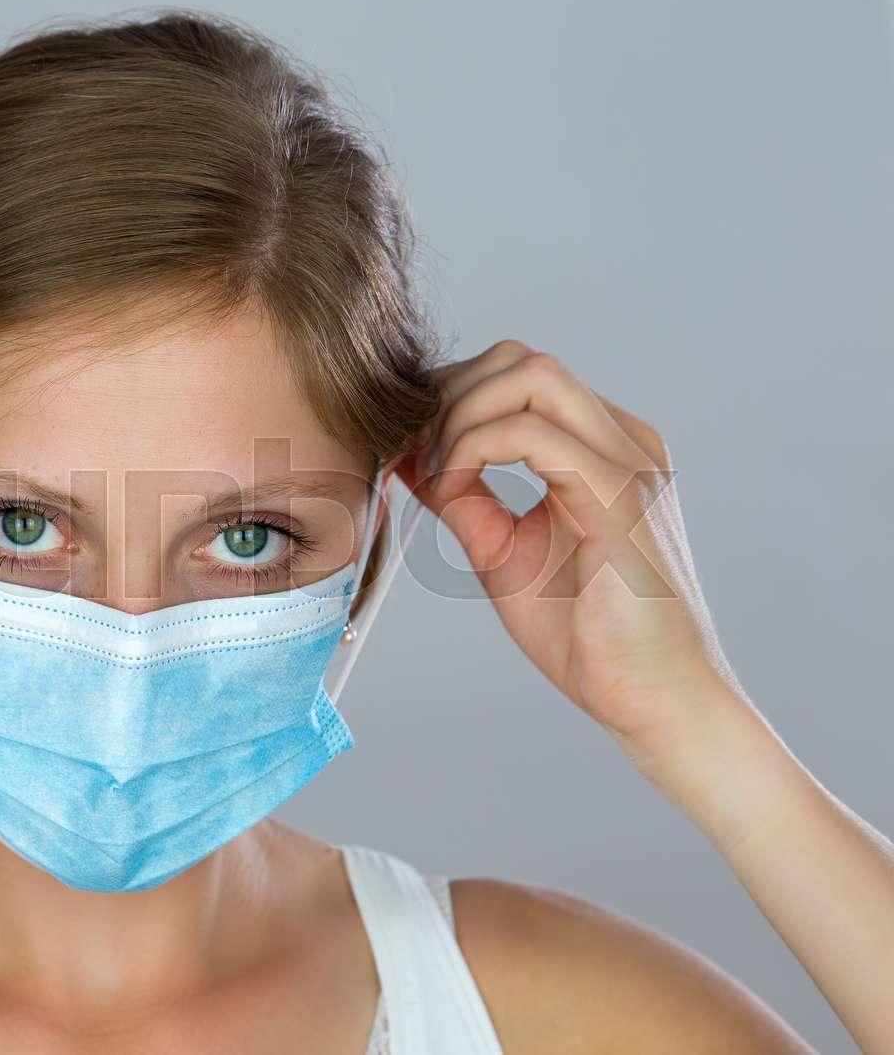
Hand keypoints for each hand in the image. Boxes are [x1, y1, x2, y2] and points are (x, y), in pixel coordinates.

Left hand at [403, 338, 744, 754]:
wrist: (652, 699)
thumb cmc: (587, 633)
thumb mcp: (501, 550)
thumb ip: (462, 496)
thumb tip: (407, 453)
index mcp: (601, 447)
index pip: (517, 375)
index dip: (448, 398)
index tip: (406, 449)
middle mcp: (622, 440)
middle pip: (520, 359)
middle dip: (449, 395)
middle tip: (415, 457)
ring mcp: (628, 462)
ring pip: (531, 375)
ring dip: (461, 416)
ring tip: (438, 477)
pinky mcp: (620, 496)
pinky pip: (535, 434)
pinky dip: (475, 448)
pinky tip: (454, 491)